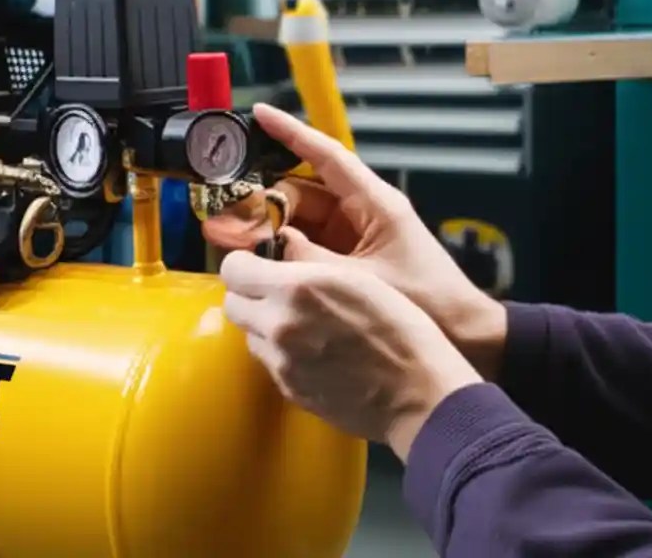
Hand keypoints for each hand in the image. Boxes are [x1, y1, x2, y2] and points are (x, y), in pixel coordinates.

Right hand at [203, 104, 508, 379]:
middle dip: (266, 202)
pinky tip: (265, 266)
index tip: (261, 115)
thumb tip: (265, 245)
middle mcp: (363, 213)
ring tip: (238, 244)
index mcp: (375, 203)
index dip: (292, 133)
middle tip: (231, 219)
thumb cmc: (430, 303)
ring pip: (300, 221)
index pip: (326, 156)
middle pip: (302, 192)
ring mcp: (356, 238)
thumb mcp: (363, 280)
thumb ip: (311, 261)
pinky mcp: (351, 262)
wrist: (465, 335)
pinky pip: (309, 248)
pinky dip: (287, 253)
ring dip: (272, 230)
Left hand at [221, 249, 480, 460]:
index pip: (234, 268)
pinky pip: (270, 362)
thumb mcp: (359, 278)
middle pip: (233, 303)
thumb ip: (309, 265)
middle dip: (250, 294)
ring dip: (265, 325)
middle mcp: (280, 324)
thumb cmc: (402, 329)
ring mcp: (281, 362)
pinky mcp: (289, 389)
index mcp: (298, 288)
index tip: (259, 263)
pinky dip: (282, 353)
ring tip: (303, 324)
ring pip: (250, 334)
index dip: (246, 263)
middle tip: (278, 292)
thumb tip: (276, 258)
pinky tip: (315, 352)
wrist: (419, 393)